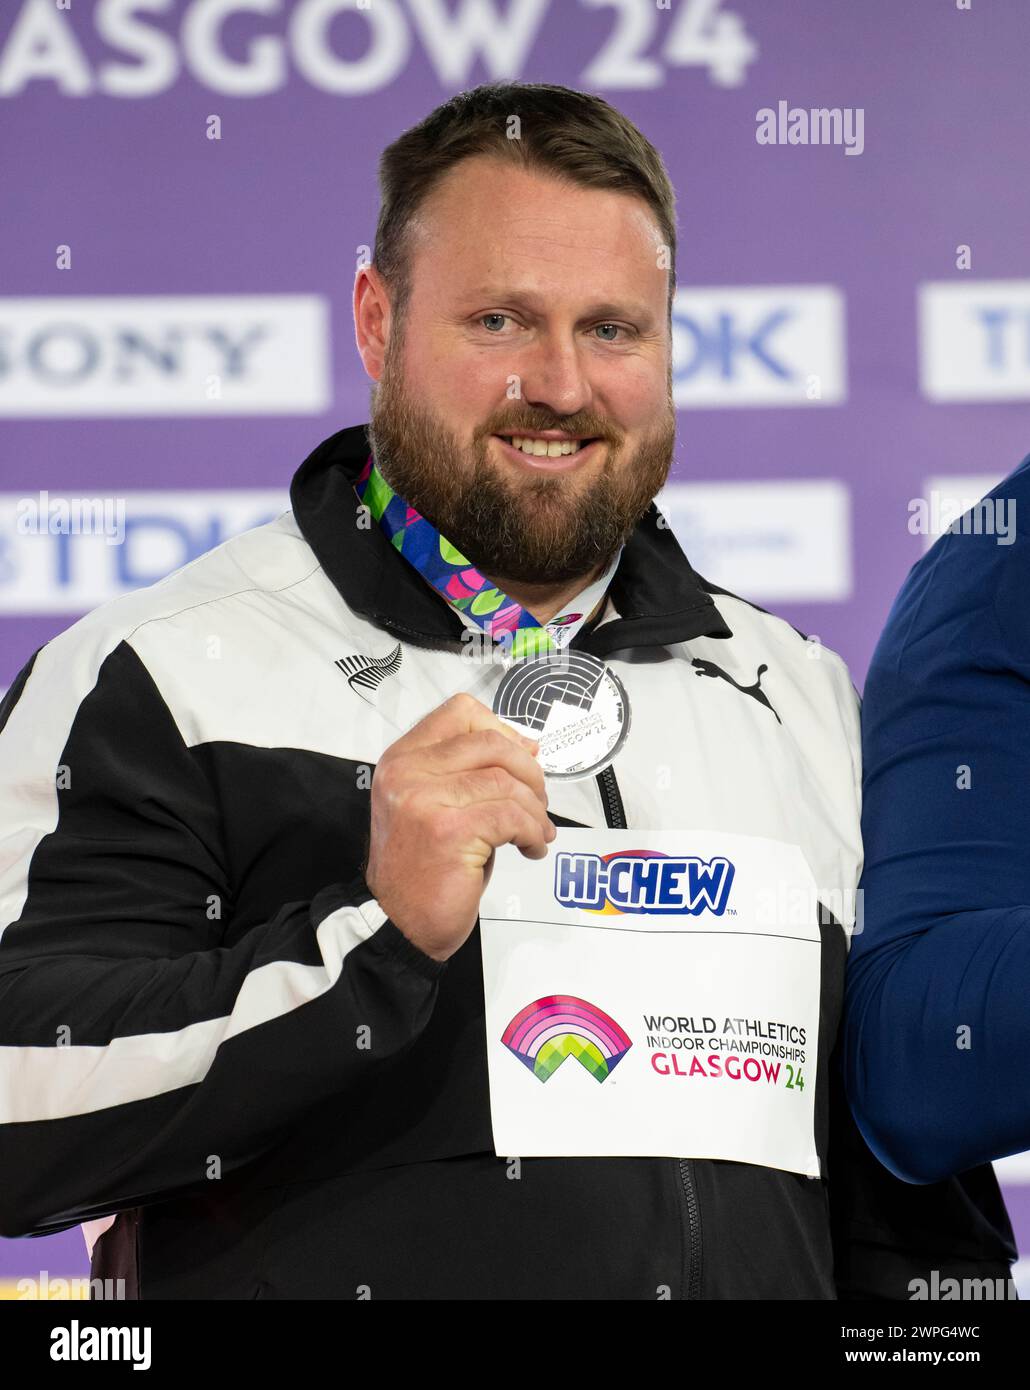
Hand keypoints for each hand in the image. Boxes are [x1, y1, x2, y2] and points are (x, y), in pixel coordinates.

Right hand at [364, 692, 555, 961]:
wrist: (397, 924)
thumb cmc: (421, 869)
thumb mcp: (435, 805)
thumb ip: (469, 772)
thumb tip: (527, 746)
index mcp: (402, 759)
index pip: (460, 712)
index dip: (502, 729)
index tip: (522, 756)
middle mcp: (407, 773)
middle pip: (490, 741)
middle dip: (528, 770)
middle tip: (537, 800)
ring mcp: (425, 799)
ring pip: (506, 781)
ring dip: (535, 808)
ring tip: (536, 831)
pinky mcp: (448, 830)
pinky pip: (512, 816)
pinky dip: (533, 832)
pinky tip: (531, 848)